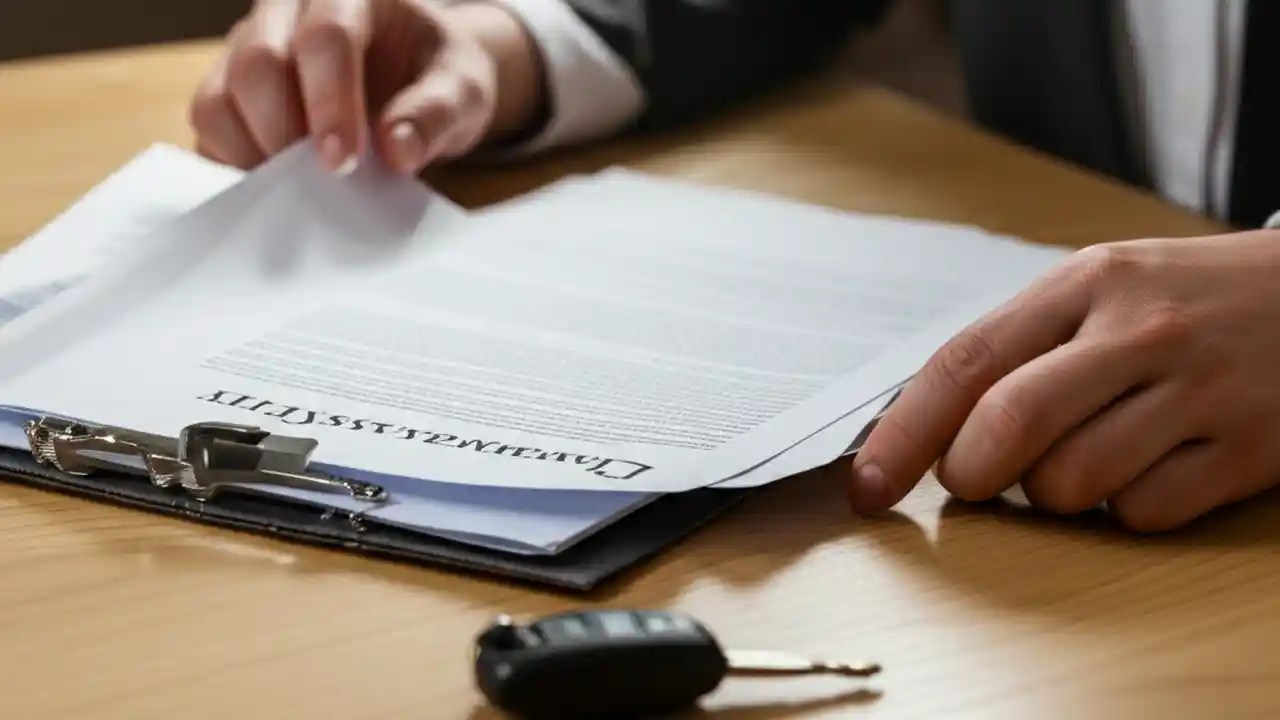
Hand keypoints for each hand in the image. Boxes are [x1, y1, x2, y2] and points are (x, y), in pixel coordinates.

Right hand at [189, 0, 544, 174]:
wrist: (421, 80)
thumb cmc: (438, 77)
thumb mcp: (463, 91)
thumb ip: (436, 114)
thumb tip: (396, 150)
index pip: (326, 36)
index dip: (330, 101)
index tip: (344, 160)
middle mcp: (286, 14)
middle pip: (257, 64)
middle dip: (287, 131)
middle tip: (326, 181)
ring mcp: (249, 51)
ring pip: (219, 98)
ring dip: (257, 153)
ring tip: (305, 186)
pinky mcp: (231, 95)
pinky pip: (211, 131)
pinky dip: (238, 166)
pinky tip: (280, 188)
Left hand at [847, 230, 1279, 531]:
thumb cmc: (1188, 299)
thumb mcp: (1102, 287)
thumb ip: (1018, 347)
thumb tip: (924, 433)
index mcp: (1085, 283)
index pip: (966, 362)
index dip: (902, 434)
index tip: (866, 487)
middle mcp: (1140, 330)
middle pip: (1009, 424)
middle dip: (970, 473)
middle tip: (975, 478)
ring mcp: (1200, 389)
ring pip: (1070, 481)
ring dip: (1051, 494)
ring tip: (1082, 457)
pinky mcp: (1251, 448)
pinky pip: (1141, 512)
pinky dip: (1121, 509)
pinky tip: (1147, 467)